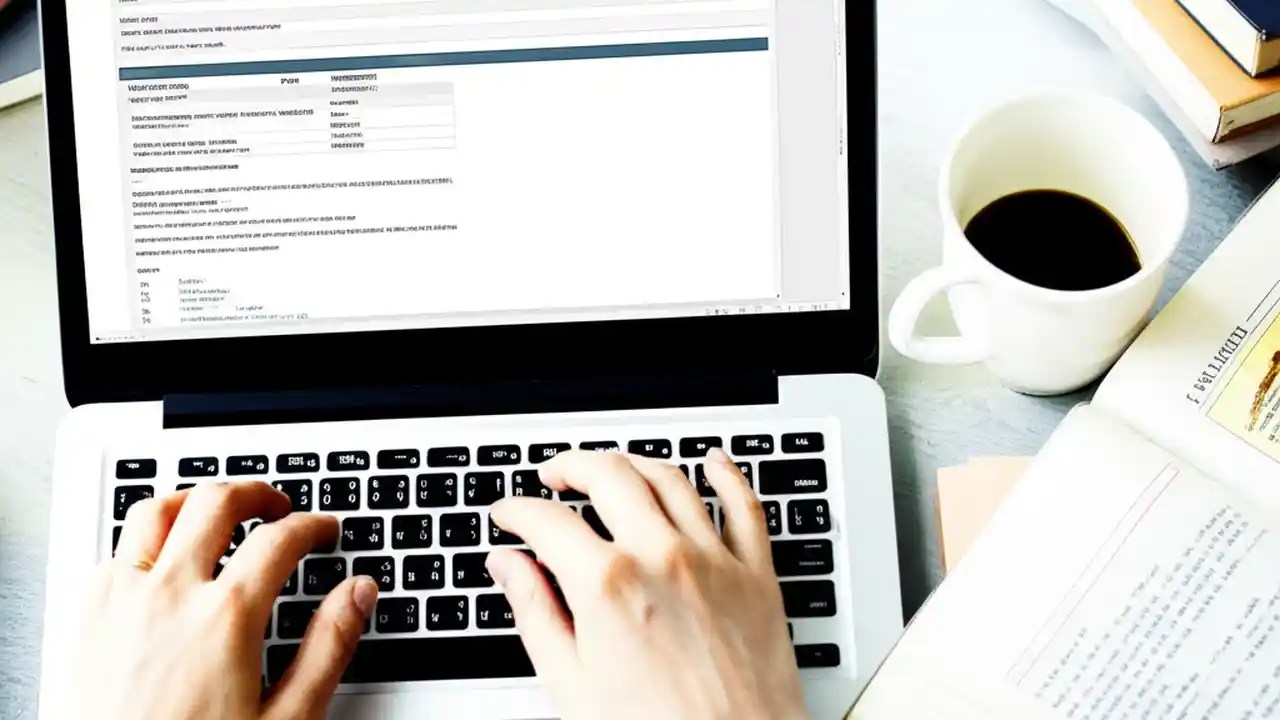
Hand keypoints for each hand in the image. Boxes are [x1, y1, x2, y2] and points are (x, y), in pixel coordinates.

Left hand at [72, 482, 378, 719]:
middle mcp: (171, 594)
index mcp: (226, 616)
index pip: (279, 538)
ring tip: (220, 511)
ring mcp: (123, 601)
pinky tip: (167, 553)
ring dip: (197, 500)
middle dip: (257, 492)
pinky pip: (118, 547)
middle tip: (280, 506)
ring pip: (158, 510)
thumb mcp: (286, 718)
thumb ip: (328, 647)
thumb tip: (358, 594)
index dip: (312, 525)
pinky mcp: (90, 616)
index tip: (322, 530)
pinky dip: (149, 534)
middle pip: (217, 502)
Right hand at [488, 448, 804, 719]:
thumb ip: (536, 614)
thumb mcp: (571, 685)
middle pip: (609, 474)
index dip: (517, 510)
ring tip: (613, 469)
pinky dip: (727, 473)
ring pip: (670, 477)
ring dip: (633, 462)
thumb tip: (509, 568)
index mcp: (608, 585)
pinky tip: (713, 462)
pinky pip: (745, 504)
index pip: (547, 519)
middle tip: (555, 476)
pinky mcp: (755, 574)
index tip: (509, 514)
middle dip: (571, 465)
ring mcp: (713, 560)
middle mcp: (661, 557)